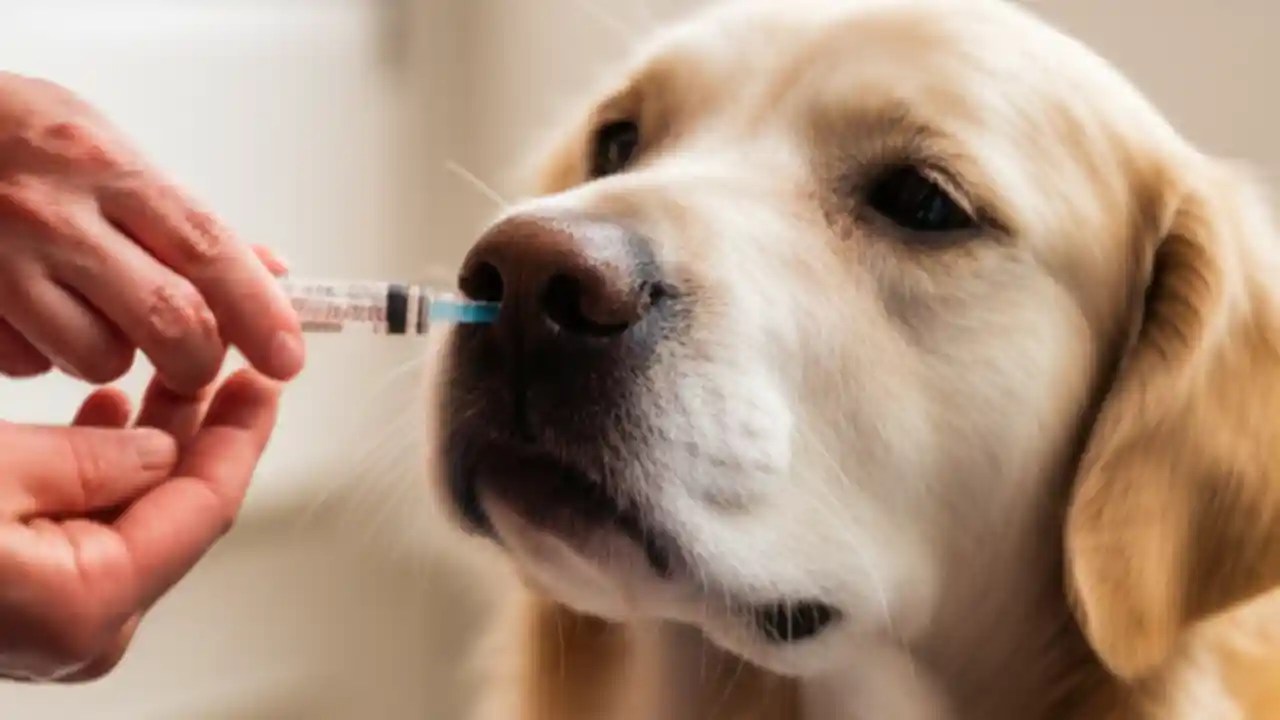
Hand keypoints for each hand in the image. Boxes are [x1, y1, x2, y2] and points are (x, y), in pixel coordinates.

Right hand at [0, 72, 302, 390]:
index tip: (288, 357)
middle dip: (198, 358)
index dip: (261, 314)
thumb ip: (186, 217)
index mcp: (109, 166)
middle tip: (198, 361)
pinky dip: (45, 355)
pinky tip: (36, 313)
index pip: (209, 252)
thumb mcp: (107, 148)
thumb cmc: (14, 135)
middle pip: (168, 321)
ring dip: (116, 355)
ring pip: (97, 356)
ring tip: (98, 316)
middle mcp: (55, 214)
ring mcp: (1, 262)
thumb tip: (271, 272)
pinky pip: (27, 364)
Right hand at [0, 370, 280, 681]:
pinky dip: (100, 478)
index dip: (240, 438)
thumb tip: (162, 451)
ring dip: (150, 448)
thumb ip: (94, 461)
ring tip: (169, 383)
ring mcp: (50, 629)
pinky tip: (105, 423)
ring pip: (130, 520)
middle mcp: (81, 631)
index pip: (205, 509)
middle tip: (225, 375)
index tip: (262, 387)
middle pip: (175, 516)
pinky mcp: (22, 609)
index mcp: (91, 602)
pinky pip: (87, 536)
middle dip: (200, 436)